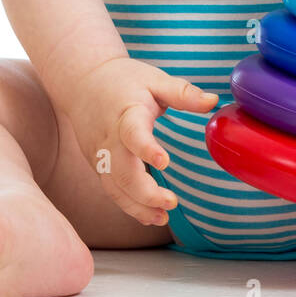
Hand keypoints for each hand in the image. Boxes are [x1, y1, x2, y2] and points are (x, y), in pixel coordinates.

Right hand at [62, 58, 217, 225]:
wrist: (83, 82)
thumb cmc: (123, 80)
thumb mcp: (154, 79)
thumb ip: (183, 93)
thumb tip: (212, 102)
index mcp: (126, 112)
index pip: (132, 132)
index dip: (146, 148)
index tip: (164, 162)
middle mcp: (110, 138)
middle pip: (121, 171)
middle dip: (144, 192)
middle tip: (172, 202)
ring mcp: (101, 154)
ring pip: (114, 187)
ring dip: (136, 206)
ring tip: (162, 217)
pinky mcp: (98, 164)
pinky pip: (111, 189)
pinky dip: (128, 205)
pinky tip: (149, 215)